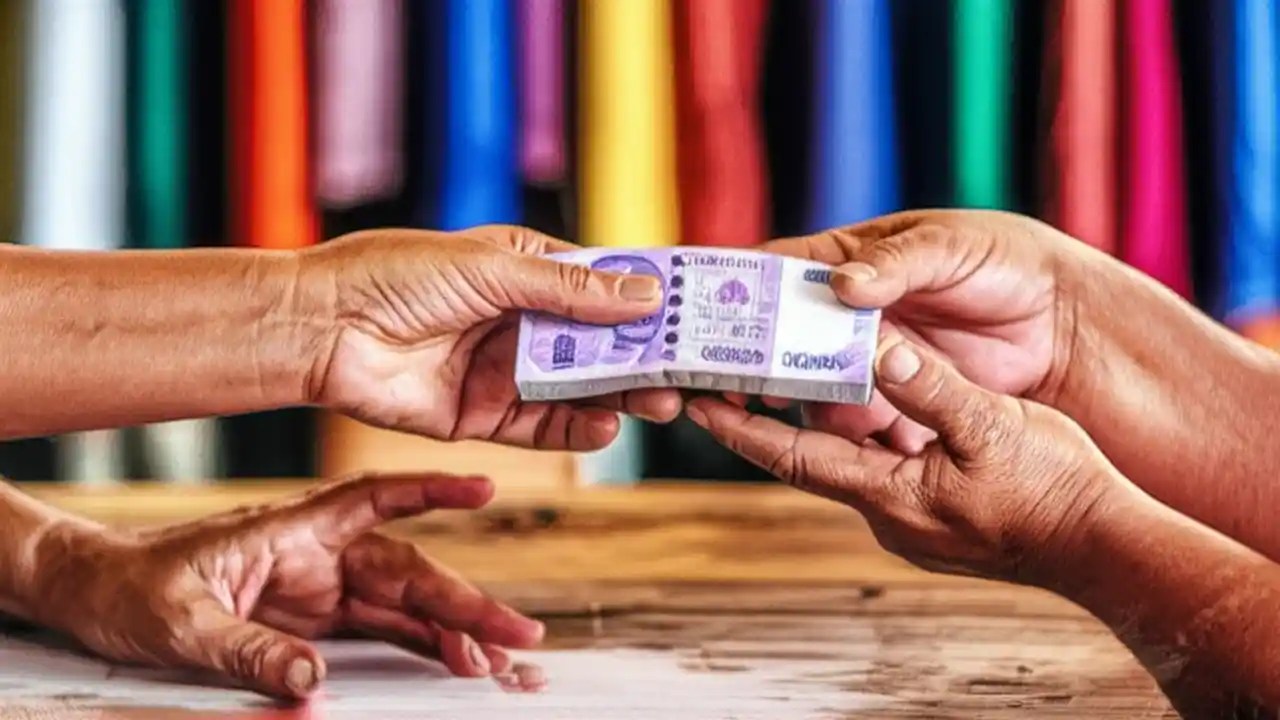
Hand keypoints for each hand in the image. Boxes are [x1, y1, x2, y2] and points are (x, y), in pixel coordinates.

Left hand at [28, 473, 544, 698]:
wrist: (95, 596)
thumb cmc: (131, 586)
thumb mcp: (182, 622)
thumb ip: (249, 651)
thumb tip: (313, 683)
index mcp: (291, 529)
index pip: (374, 499)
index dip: (431, 490)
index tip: (482, 487)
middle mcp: (317, 554)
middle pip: (406, 570)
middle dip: (464, 600)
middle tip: (515, 632)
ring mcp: (321, 589)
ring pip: (404, 606)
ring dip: (451, 630)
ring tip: (495, 659)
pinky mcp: (315, 622)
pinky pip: (381, 634)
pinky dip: (419, 647)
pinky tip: (451, 662)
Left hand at [299, 225, 680, 449]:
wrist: (321, 330)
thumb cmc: (396, 277)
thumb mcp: (492, 270)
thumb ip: (569, 290)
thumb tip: (646, 294)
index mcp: (527, 270)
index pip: (603, 287)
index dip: (648, 302)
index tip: (695, 315)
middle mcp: (522, 321)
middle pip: (600, 344)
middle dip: (644, 358)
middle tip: (688, 372)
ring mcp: (505, 370)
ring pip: (580, 389)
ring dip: (622, 395)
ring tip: (660, 402)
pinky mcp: (485, 415)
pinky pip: (544, 427)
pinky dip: (579, 429)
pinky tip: (608, 424)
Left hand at [689, 334, 1121, 581]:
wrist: (1104, 549)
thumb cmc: (1054, 491)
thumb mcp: (993, 427)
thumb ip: (931, 389)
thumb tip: (880, 349)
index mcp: (890, 497)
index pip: (795, 459)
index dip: (743, 430)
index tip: (698, 403)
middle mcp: (888, 516)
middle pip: (813, 458)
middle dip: (775, 417)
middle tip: (733, 374)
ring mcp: (910, 521)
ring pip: (849, 461)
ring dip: (823, 422)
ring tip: (792, 374)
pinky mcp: (932, 517)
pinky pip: (881, 469)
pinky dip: (865, 435)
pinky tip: (869, 402)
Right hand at [757, 209, 1086, 452]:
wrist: (1063, 321)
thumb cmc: (1003, 262)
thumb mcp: (951, 250)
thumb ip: (897, 266)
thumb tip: (843, 284)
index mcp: (847, 260)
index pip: (777, 274)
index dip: (740, 296)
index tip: (707, 320)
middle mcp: (846, 314)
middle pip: (783, 341)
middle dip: (757, 365)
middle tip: (732, 389)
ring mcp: (869, 360)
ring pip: (815, 388)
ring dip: (804, 405)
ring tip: (797, 419)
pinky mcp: (896, 401)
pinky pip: (860, 423)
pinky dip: (854, 435)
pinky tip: (858, 442)